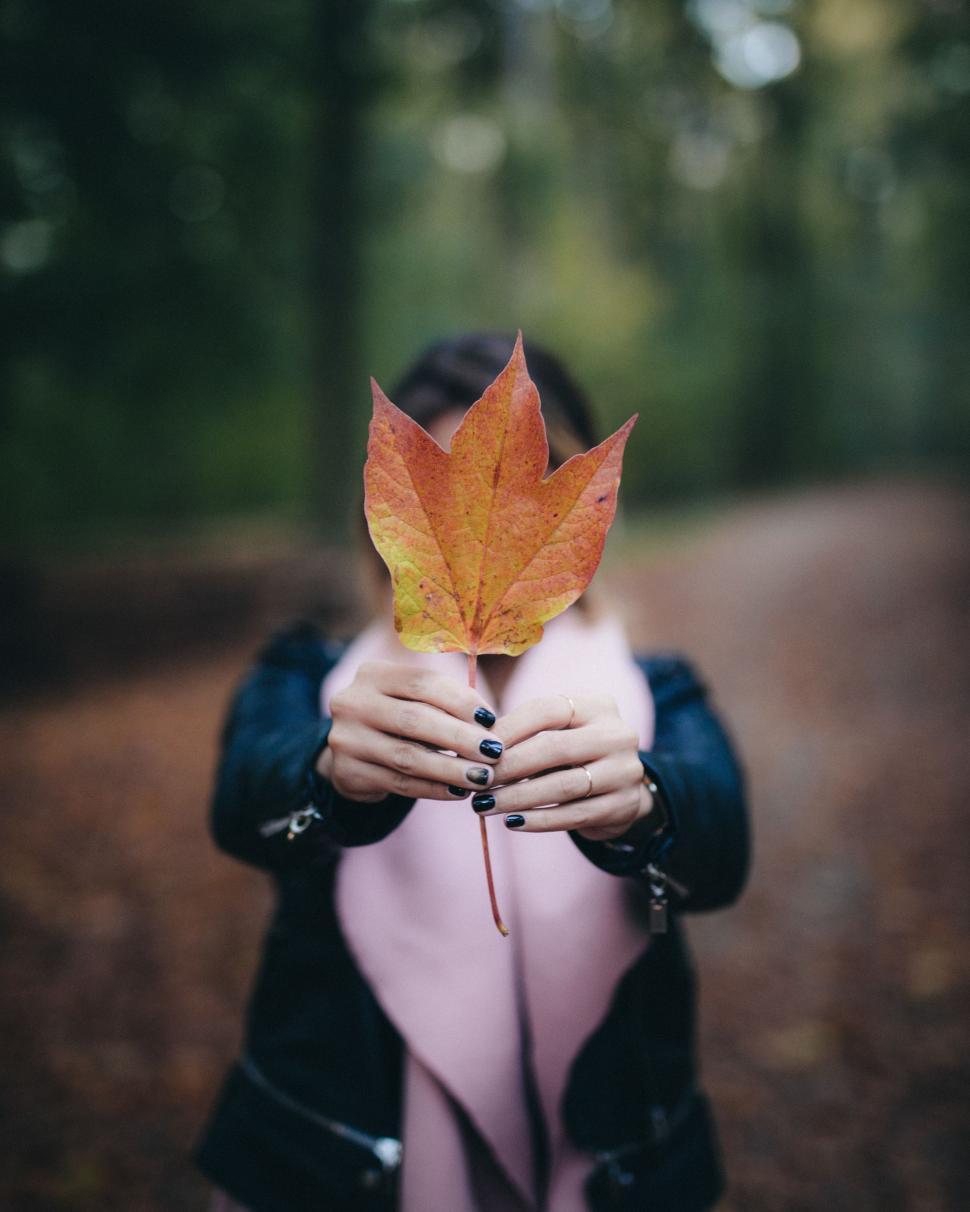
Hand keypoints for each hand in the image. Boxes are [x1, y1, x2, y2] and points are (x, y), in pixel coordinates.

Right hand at [318, 661, 503, 802]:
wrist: (350, 751)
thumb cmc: (397, 718)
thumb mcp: (410, 699)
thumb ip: (443, 702)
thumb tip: (489, 724)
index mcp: (373, 673)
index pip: (422, 682)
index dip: (460, 700)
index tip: (491, 719)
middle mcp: (353, 702)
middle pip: (414, 719)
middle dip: (459, 737)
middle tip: (494, 752)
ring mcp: (347, 739)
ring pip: (407, 757)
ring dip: (450, 769)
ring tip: (482, 777)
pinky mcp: (348, 773)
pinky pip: (399, 783)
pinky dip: (433, 789)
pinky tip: (459, 791)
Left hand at [477, 695, 650, 840]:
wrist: (622, 790)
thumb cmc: (576, 756)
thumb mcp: (560, 734)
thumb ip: (527, 735)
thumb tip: (475, 746)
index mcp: (597, 707)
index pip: (547, 710)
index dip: (508, 728)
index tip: (476, 747)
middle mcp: (617, 735)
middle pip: (554, 747)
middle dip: (509, 766)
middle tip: (477, 780)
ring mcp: (625, 771)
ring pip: (563, 785)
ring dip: (517, 797)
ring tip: (485, 804)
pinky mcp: (624, 806)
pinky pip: (573, 815)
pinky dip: (538, 820)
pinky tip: (512, 822)